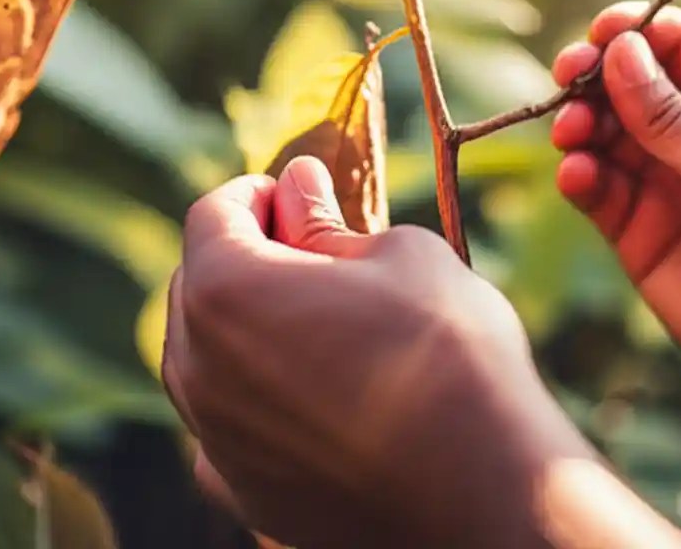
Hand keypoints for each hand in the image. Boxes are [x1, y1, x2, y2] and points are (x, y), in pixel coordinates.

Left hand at [163, 159, 591, 546]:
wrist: (482, 487)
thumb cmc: (448, 354)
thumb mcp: (401, 255)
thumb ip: (329, 221)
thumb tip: (299, 187)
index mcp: (225, 291)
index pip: (214, 214)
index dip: (259, 193)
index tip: (302, 193)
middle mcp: (198, 368)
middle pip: (199, 287)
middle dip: (247, 257)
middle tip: (318, 252)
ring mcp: (214, 440)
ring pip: (207, 361)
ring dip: (248, 330)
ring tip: (324, 324)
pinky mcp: (244, 493)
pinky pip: (228, 430)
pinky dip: (257, 402)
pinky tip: (315, 397)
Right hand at [551, 2, 680, 405]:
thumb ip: (672, 117)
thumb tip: (619, 52)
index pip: (679, 45)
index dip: (637, 32)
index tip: (601, 34)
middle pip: (629, 83)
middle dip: (594, 76)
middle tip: (567, 77)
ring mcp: (663, 182)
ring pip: (604, 134)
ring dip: (580, 125)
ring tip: (571, 133)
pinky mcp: (634, 230)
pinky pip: (595, 188)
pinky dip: (579, 175)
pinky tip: (577, 175)